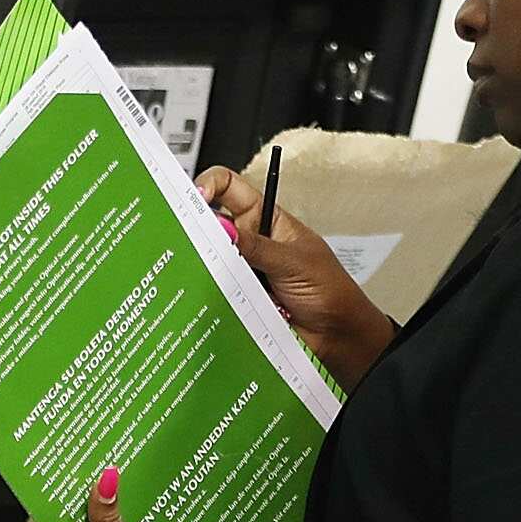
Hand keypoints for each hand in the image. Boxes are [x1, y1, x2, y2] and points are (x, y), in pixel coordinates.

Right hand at [195, 164, 393, 390]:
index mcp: (266, 220)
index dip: (210, 185)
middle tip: (183, 235)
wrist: (337, 336)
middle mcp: (249, 243)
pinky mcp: (234, 299)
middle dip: (195, 227)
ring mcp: (240, 272)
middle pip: (210, 225)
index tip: (196, 197)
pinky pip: (211, 292)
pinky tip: (201, 295)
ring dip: (201, 266)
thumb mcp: (294, 262)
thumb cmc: (330, 291)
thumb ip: (256, 246)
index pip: (229, 188)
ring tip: (197, 270)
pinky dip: (205, 294)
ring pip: (207, 261)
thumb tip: (221, 229)